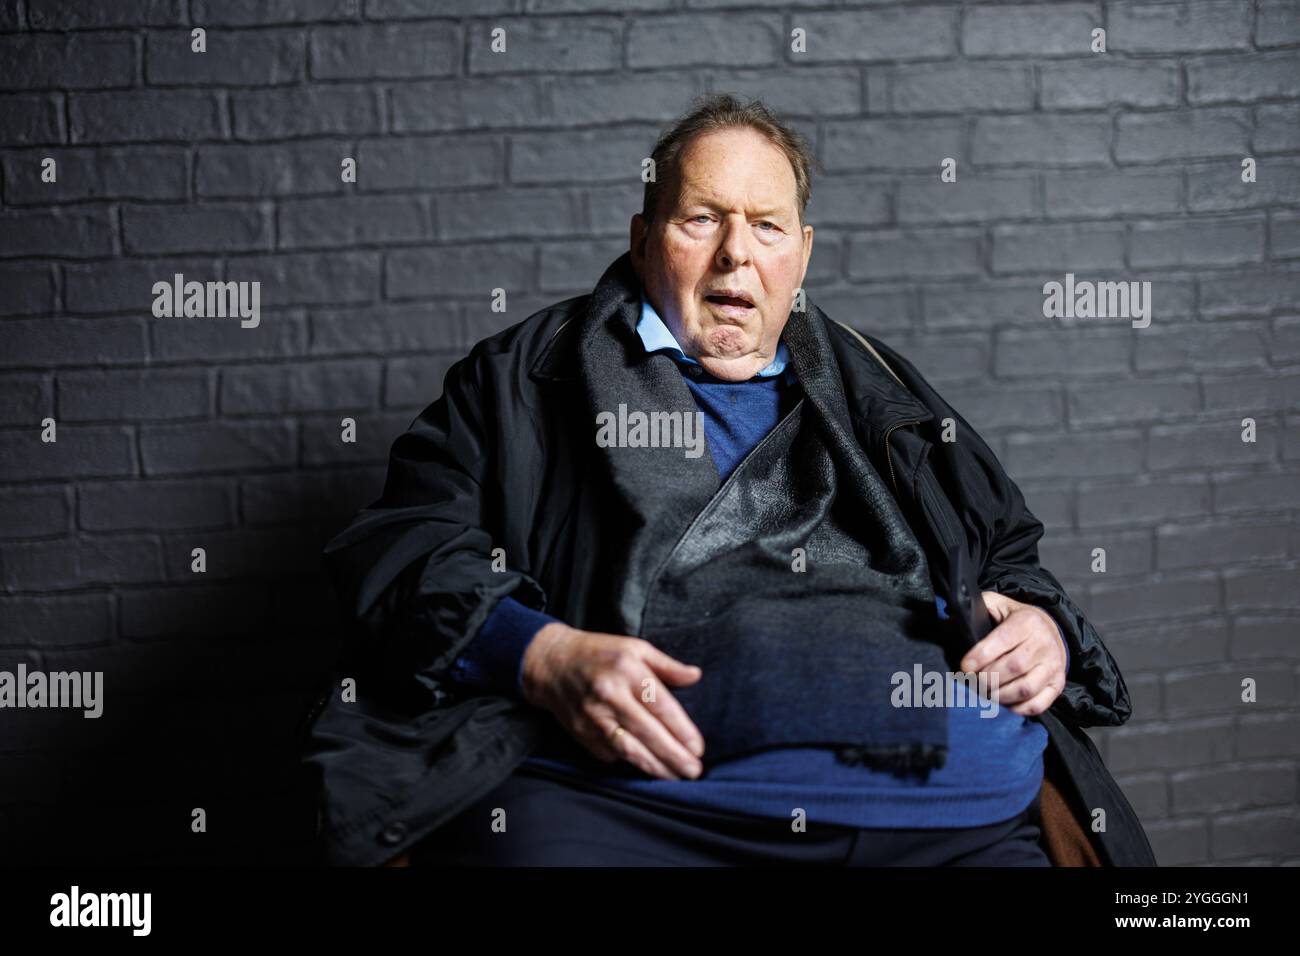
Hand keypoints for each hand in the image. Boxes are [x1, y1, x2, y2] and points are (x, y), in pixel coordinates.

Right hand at [520, 622, 706, 779]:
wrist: (551, 663)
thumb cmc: (599, 653)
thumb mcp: (635, 647)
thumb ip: (666, 665)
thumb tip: (695, 676)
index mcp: (627, 670)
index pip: (659, 705)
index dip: (681, 729)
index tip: (697, 747)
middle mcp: (610, 695)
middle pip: (647, 732)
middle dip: (673, 755)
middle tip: (694, 771)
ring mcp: (593, 717)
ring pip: (628, 749)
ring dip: (654, 767)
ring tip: (675, 777)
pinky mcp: (581, 733)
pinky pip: (609, 754)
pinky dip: (629, 762)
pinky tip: (647, 769)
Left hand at [958, 592, 1067, 716]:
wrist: (1050, 629)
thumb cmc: (1016, 619)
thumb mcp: (998, 605)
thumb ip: (977, 609)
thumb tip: (952, 623)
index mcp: (1028, 622)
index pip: (1003, 640)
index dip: (981, 656)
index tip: (964, 666)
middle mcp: (1044, 644)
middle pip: (1013, 667)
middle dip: (987, 678)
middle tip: (972, 681)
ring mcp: (1054, 666)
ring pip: (1025, 688)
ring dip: (999, 695)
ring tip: (984, 692)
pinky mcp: (1058, 684)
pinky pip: (1038, 704)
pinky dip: (1017, 709)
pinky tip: (1002, 703)